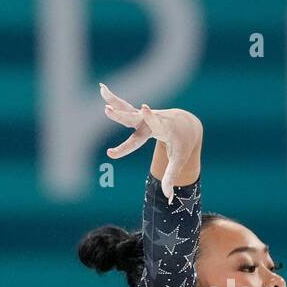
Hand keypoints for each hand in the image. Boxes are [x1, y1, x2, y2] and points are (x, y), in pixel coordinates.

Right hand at [100, 83, 200, 201]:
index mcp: (164, 128)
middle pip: (135, 118)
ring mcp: (144, 117)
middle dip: (122, 115)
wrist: (185, 125)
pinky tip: (101, 89)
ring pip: (127, 109)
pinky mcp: (138, 116)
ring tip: (102, 90)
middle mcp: (152, 120)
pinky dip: (113, 100)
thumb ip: (172, 176)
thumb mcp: (179, 160)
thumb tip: (168, 197)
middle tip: (107, 110)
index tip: (145, 108)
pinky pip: (124, 108)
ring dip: (114, 101)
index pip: (156, 123)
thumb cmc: (183, 144)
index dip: (151, 117)